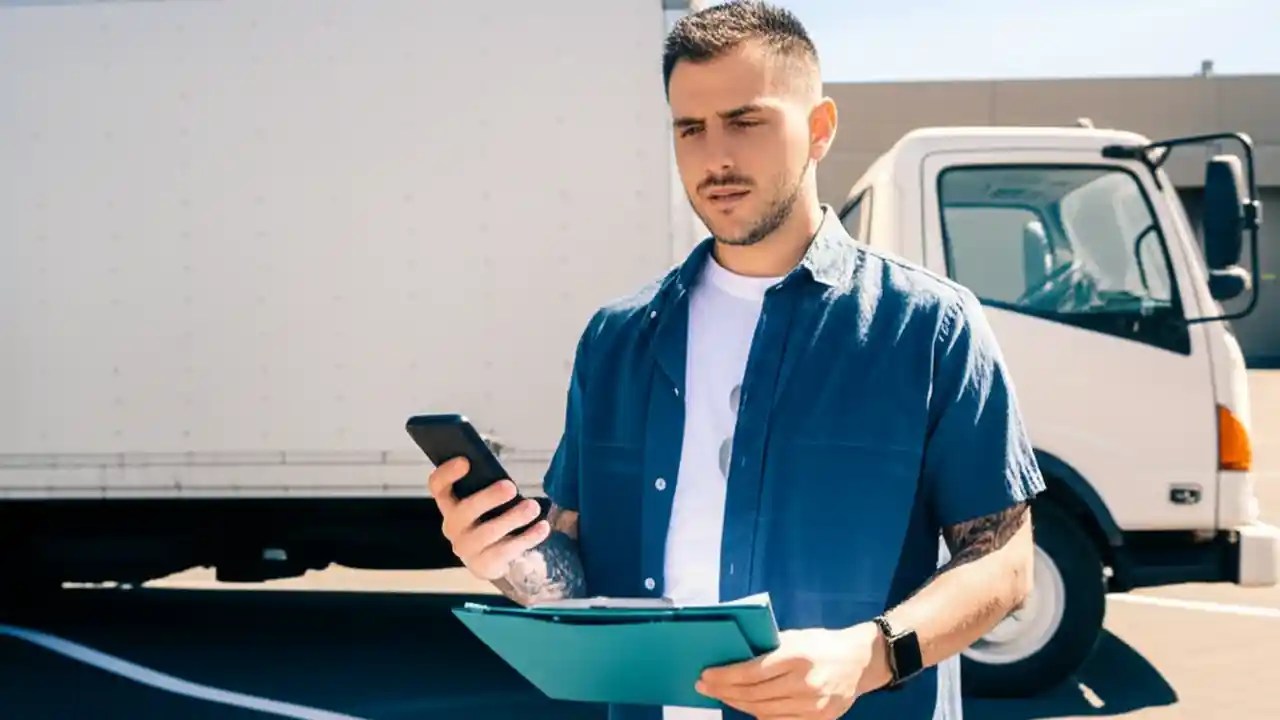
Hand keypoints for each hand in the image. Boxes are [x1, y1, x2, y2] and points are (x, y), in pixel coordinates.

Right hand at [428, 457, 550, 579]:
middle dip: (488, 498)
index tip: (466, 461)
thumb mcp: (486, 500)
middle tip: (511, 487)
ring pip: (487, 533)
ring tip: (533, 507)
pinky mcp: (482, 565)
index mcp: (450, 503)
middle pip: (464, 511)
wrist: (492, 557)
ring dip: (512, 518)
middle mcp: (453, 526)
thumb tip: (504, 474)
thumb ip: (488, 485)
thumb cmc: (490, 518)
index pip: (438, 486)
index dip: (447, 473)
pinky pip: (505, 552)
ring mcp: (466, 548)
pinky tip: (542, 527)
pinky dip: (526, 538)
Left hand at [695, 624, 888, 719]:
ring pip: (763, 711)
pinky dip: (759, 715)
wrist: (860, 662)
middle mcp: (804, 683)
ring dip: (738, 704)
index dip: (725, 676)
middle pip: (753, 694)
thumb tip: (734, 658)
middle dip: (724, 691)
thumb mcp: (795, 637)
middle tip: (705, 687)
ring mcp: (812, 705)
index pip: (751, 672)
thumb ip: (768, 649)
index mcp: (797, 656)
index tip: (706, 675)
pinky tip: (746, 706)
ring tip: (722, 696)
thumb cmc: (822, 644)